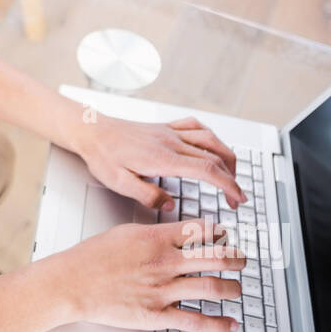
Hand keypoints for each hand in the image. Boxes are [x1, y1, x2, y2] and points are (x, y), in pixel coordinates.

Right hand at [51, 218, 244, 331]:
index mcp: (156, 238)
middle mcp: (165, 262)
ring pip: (212, 288)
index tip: (225, 235)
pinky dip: (217, 324)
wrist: (72, 282)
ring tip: (237, 288)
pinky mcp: (156, 315)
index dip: (220, 232)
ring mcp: (163, 290)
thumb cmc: (91, 258)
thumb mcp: (125, 232)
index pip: (201, 230)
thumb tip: (171, 234)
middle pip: (215, 257)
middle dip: (235, 258)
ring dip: (232, 288)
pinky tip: (229, 324)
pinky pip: (195, 320)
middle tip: (241, 260)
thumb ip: (152, 234)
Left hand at [69, 109, 245, 209]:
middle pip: (214, 157)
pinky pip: (196, 126)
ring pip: (211, 139)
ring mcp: (170, 132)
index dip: (228, 185)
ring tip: (233, 175)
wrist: (92, 130)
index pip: (206, 170)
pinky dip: (211, 137)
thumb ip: (147, 195)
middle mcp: (171, 142)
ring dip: (227, 157)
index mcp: (163, 158)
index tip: (238, 199)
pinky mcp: (165, 127)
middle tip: (237, 198)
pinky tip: (213, 145)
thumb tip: (171, 204)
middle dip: (232, 178)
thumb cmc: (103, 156)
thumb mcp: (120, 183)